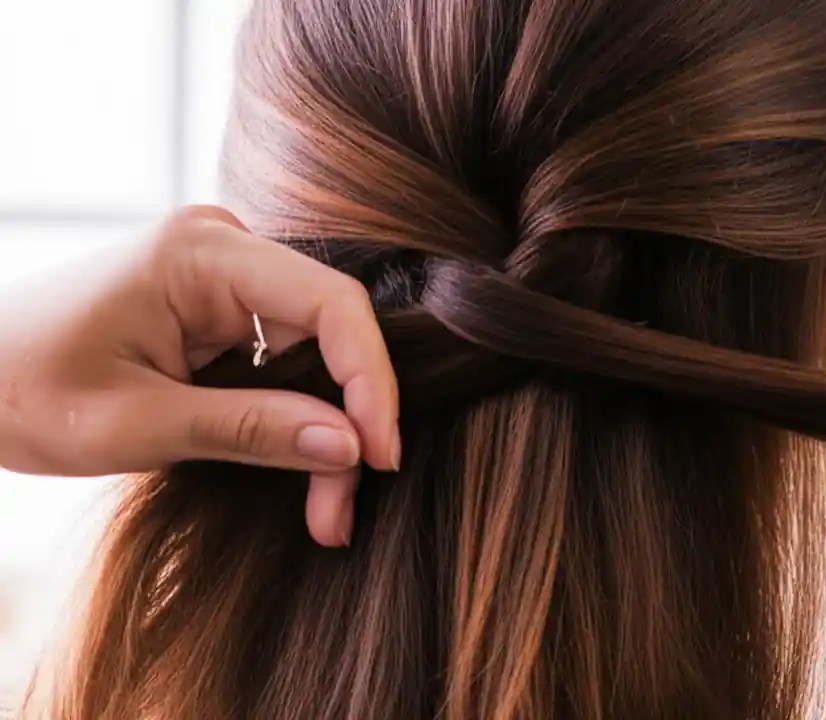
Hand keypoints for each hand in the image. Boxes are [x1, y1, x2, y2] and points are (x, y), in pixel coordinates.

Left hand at [0, 206, 399, 546]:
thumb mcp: (137, 425)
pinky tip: (300, 468)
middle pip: (330, 333)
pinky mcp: (219, 308)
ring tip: (323, 509)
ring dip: (325, 430)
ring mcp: (224, 276)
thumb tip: (351, 447)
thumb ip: (250, 430)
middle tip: (340, 510)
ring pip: (315, 354)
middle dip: (346, 422)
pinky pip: (284, 360)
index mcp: (201, 253)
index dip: (371, 382)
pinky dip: (295, 417)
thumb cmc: (21, 392)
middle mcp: (224, 249)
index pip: (330, 305)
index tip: (380, 457)